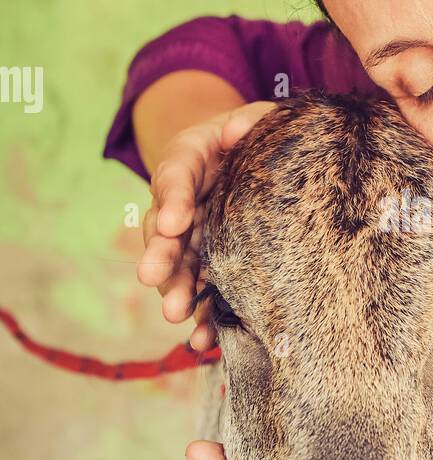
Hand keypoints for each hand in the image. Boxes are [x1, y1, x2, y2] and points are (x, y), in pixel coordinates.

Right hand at [138, 101, 275, 348]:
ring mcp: (192, 236)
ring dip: (175, 291)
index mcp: (188, 160)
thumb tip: (238, 130)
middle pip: (163, 229)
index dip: (173, 199)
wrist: (249, 155)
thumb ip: (248, 121)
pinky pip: (201, 291)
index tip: (173, 222)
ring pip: (177, 266)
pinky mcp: (208, 263)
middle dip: (159, 255)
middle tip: (152, 279)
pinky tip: (203, 341)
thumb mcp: (254, 118)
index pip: (175, 176)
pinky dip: (201, 317)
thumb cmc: (252, 133)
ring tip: (177, 316)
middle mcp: (180, 202)